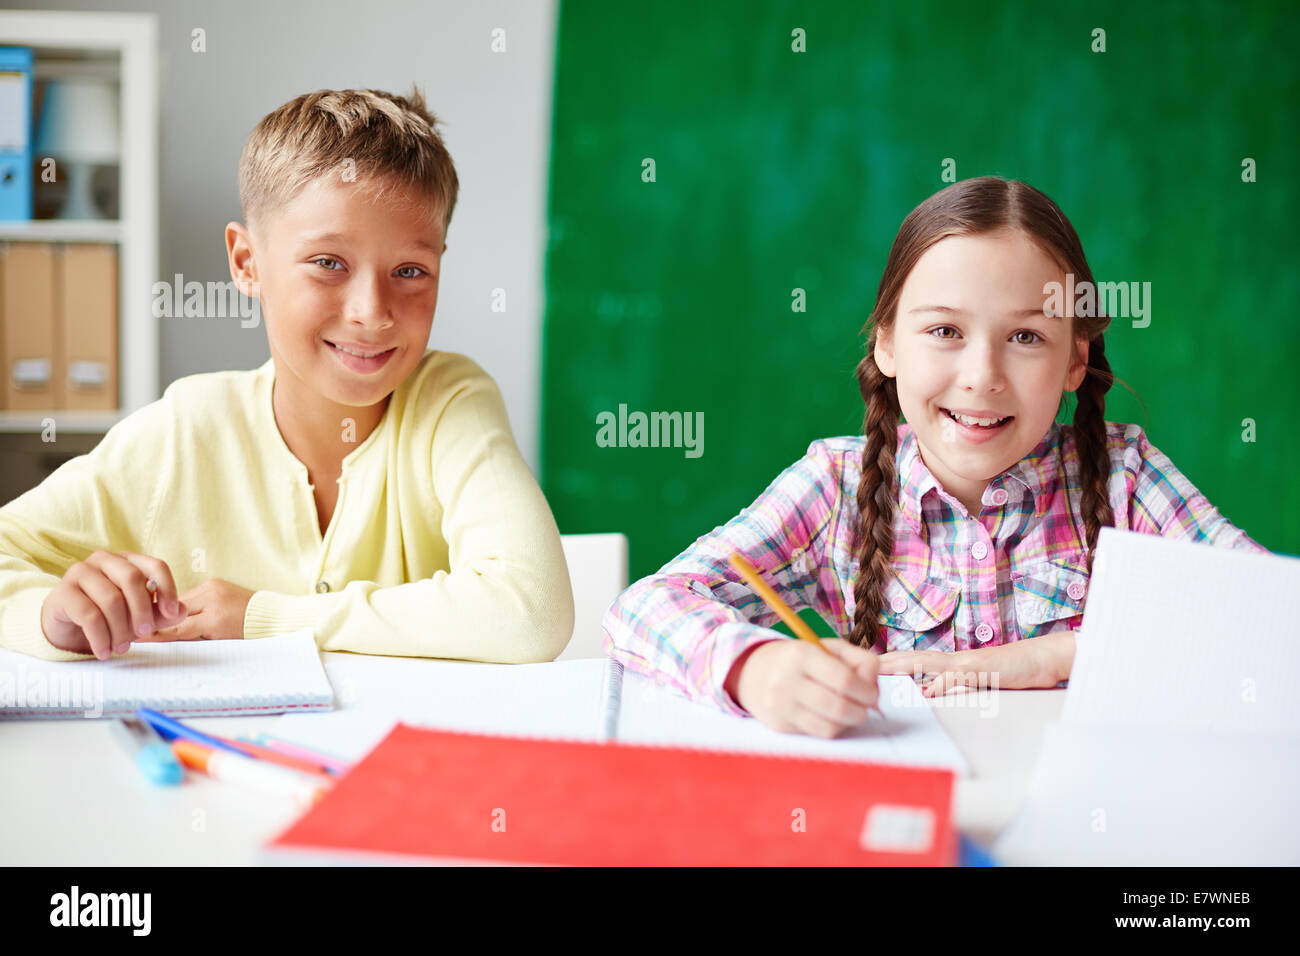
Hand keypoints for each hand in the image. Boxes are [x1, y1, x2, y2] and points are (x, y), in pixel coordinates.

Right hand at [40, 550, 188, 659]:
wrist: (66, 627)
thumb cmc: (108, 616)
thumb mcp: (138, 616)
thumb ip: (161, 614)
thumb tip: (182, 611)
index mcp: (128, 561)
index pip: (156, 566)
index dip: (168, 589)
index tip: (172, 613)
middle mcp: (104, 560)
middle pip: (132, 580)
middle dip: (143, 611)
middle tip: (146, 634)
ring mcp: (80, 572)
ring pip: (111, 600)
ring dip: (120, 630)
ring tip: (121, 648)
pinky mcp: (62, 592)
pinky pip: (89, 615)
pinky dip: (101, 638)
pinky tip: (104, 651)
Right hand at [139, 578, 253, 642]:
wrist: (270, 615)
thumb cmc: (246, 635)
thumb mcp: (218, 643)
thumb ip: (191, 639)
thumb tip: (163, 638)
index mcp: (214, 618)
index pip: (177, 629)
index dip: (156, 634)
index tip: (137, 637)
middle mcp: (212, 598)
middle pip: (174, 611)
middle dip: (160, 619)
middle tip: (141, 627)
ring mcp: (213, 587)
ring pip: (180, 601)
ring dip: (171, 610)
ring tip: (157, 619)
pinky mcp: (214, 582)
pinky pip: (190, 594)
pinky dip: (183, 603)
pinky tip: (177, 610)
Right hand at [725, 637, 880, 737]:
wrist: (753, 672)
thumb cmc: (800, 660)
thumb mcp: (827, 648)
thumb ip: (858, 659)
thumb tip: (875, 684)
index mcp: (802, 655)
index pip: (844, 680)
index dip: (866, 691)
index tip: (872, 694)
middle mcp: (787, 681)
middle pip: (839, 707)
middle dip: (861, 711)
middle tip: (866, 707)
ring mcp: (781, 706)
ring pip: (830, 727)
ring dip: (849, 722)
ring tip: (850, 712)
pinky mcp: (780, 725)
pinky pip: (818, 733)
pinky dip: (833, 728)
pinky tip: (831, 717)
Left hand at [877, 632, 1074, 696]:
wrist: (1043, 658)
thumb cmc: (1011, 671)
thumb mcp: (977, 680)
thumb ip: (954, 685)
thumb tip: (928, 693)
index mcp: (952, 663)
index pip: (915, 662)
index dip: (891, 663)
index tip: (866, 666)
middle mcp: (955, 660)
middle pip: (914, 658)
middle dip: (887, 662)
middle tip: (859, 664)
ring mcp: (969, 663)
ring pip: (930, 664)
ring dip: (905, 667)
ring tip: (880, 670)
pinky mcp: (984, 671)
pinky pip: (960, 677)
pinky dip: (943, 684)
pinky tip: (928, 691)